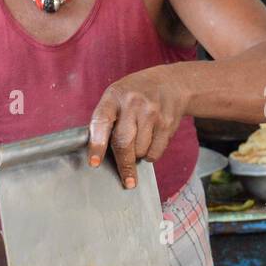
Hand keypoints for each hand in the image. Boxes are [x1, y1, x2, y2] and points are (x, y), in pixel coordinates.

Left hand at [88, 68, 187, 188]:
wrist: (171, 83)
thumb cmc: (136, 94)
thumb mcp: (117, 97)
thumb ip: (107, 120)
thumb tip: (100, 154)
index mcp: (113, 97)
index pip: (101, 122)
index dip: (96, 145)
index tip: (94, 163)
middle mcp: (132, 104)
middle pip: (124, 143)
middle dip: (124, 166)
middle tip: (127, 182)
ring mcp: (151, 113)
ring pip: (140, 151)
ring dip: (138, 155)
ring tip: (139, 142)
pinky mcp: (167, 123)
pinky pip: (155, 152)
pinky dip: (151, 155)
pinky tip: (151, 142)